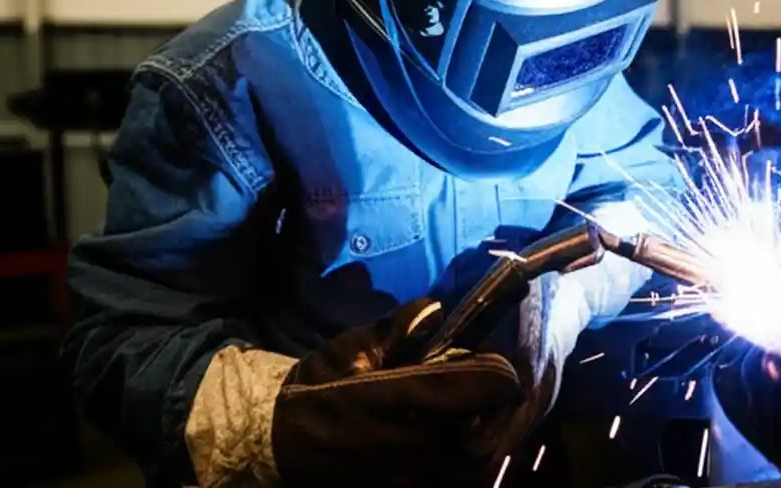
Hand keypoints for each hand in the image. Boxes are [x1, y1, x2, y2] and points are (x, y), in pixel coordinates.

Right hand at [271, 298, 522, 484]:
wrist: (279, 442)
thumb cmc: (316, 388)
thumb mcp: (348, 348)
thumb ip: (396, 329)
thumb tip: (435, 309)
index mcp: (391, 399)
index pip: (469, 390)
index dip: (496, 376)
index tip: (502, 365)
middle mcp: (405, 443)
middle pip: (482, 434)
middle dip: (495, 411)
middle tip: (494, 390)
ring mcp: (406, 476)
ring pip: (472, 464)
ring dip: (484, 438)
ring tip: (476, 415)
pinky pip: (451, 480)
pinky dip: (464, 462)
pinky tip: (456, 439)